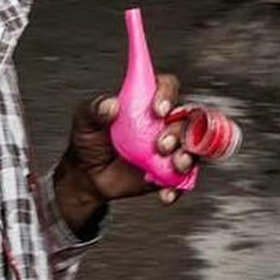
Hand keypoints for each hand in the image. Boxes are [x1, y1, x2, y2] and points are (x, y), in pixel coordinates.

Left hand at [53, 71, 195, 233]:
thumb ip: (95, 110)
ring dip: (189, 156)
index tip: (157, 110)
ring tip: (175, 165)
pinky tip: (165, 192)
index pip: (167, 87)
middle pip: (188, 118)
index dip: (167, 95)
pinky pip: (184, 179)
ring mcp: (169, 148)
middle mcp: (162, 123)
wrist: (88, 176)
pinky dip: (178, 187)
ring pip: (194, 147)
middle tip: (161, 145)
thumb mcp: (85, 122)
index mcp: (145, 103)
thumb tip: (110, 104)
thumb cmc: (90, 142)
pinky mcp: (169, 172)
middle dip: (180, 132)